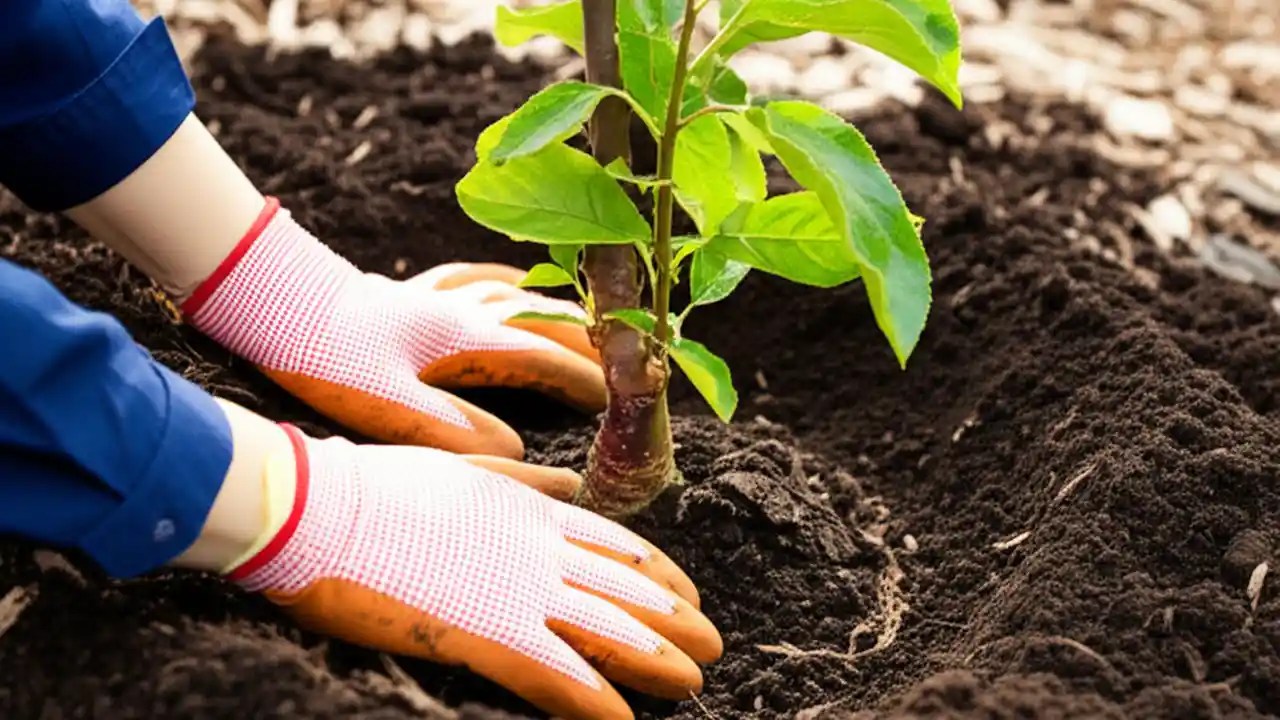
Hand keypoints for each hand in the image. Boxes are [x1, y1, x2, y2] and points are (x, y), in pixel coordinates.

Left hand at [181, 197, 604, 458]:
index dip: (585, 378)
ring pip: (513, 295)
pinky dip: (505, 281)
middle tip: (623, 362)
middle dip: (587, 342)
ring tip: (585, 324)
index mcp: (460, 339)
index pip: (542, 357)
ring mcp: (434, 295)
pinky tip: (510, 282)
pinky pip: (471, 279)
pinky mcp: (407, 290)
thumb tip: (514, 450)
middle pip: (540, 320)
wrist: (268, 296)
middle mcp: (458, 311)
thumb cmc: (322, 353)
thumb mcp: (384, 403)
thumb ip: (452, 427)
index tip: (620, 397)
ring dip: (555, 310)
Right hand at [227, 425, 721, 719]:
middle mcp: (539, 549)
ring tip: (693, 683)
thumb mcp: (464, 471)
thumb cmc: (377, 486)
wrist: (320, 505)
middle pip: (627, 590)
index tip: (687, 593)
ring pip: (609, 632)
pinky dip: (596, 702)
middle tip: (712, 645)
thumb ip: (522, 480)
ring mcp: (517, 591)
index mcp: (532, 509)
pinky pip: (559, 677)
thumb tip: (566, 483)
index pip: (616, 545)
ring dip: (656, 662)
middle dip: (676, 622)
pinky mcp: (487, 634)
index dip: (658, 573)